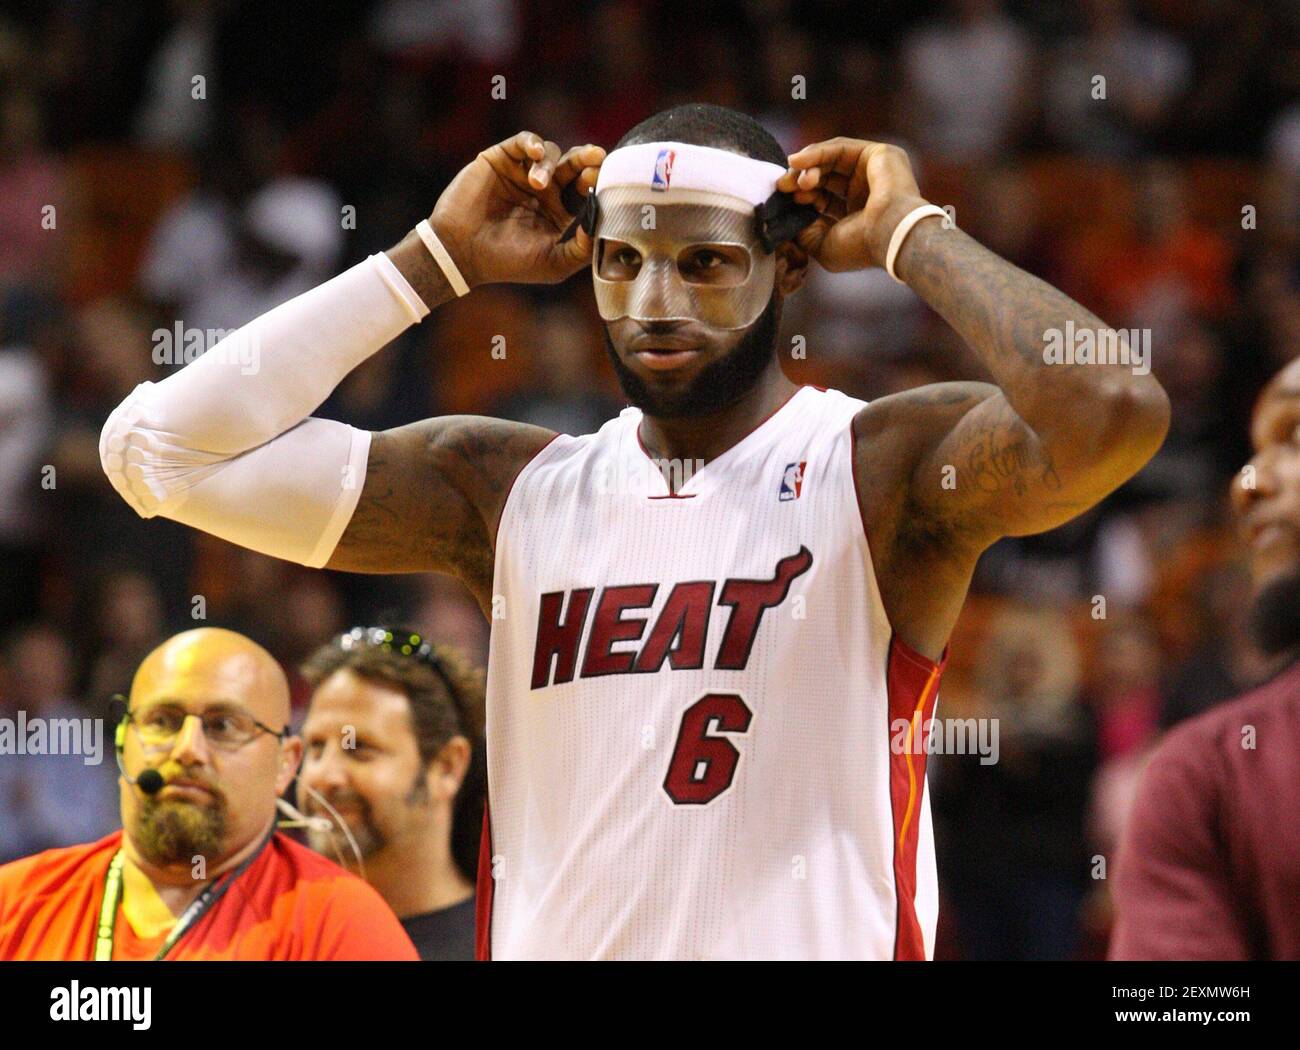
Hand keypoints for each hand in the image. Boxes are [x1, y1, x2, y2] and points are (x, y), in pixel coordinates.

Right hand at [430, 131, 604, 287]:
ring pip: (549, 153)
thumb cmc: (508, 264)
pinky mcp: (500, 159)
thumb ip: (582, 248)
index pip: (584, 189)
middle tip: (596, 156)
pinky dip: (532, 144)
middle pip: (572, 165)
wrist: (462, 253)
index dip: (595, 181)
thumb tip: (603, 225)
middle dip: (586, 159)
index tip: (601, 179)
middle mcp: (543, 190)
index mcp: (558, 211)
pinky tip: (535, 154)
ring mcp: (521, 173)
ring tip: (537, 184)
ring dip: (550, 164)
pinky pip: (522, 141)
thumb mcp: (554, 264)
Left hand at [777, 137, 928, 271]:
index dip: (802, 198)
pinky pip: (840, 147)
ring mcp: (874, 172)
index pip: (823, 199)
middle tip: (782, 187)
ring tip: (791, 181)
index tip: (785, 200)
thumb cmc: (859, 246)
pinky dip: (816, 152)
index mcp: (857, 216)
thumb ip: (802, 232)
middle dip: (800, 181)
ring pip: (831, 160)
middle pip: (825, 177)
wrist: (889, 234)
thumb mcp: (821, 245)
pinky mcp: (878, 153)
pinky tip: (797, 161)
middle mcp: (866, 192)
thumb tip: (788, 220)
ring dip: (806, 168)